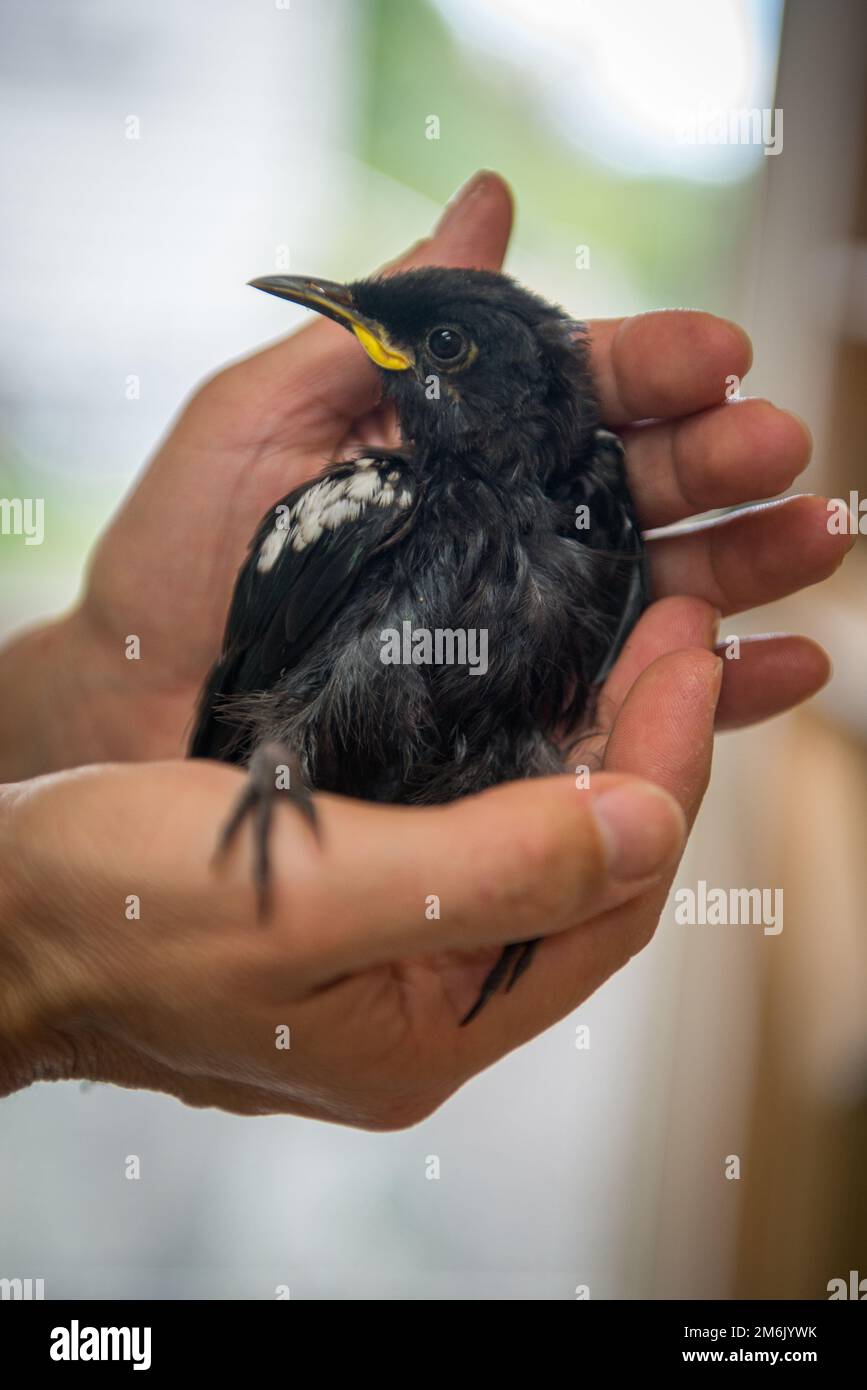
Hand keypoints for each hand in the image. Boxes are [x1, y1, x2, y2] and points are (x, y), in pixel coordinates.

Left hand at [0, 171, 843, 777]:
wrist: (135, 706)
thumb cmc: (179, 558)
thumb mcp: (258, 417)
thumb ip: (380, 322)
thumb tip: (490, 202)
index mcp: (464, 447)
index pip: (579, 394)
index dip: (652, 368)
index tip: (719, 351)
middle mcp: (512, 532)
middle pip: (642, 490)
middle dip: (721, 463)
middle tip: (785, 449)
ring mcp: (526, 630)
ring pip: (663, 591)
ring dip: (748, 565)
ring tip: (817, 540)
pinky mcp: (525, 727)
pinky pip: (632, 706)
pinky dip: (719, 692)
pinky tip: (788, 668)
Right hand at [0, 596, 719, 1121]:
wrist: (1, 920)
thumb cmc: (118, 909)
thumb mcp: (311, 892)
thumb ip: (489, 871)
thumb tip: (651, 825)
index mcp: (428, 1033)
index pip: (608, 899)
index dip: (666, 770)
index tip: (689, 652)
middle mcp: (428, 1008)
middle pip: (588, 878)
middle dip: (645, 753)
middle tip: (677, 629)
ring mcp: (393, 960)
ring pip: (540, 852)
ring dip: (593, 751)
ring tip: (631, 644)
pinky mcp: (359, 908)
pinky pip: (477, 833)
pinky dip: (521, 761)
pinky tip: (537, 691)